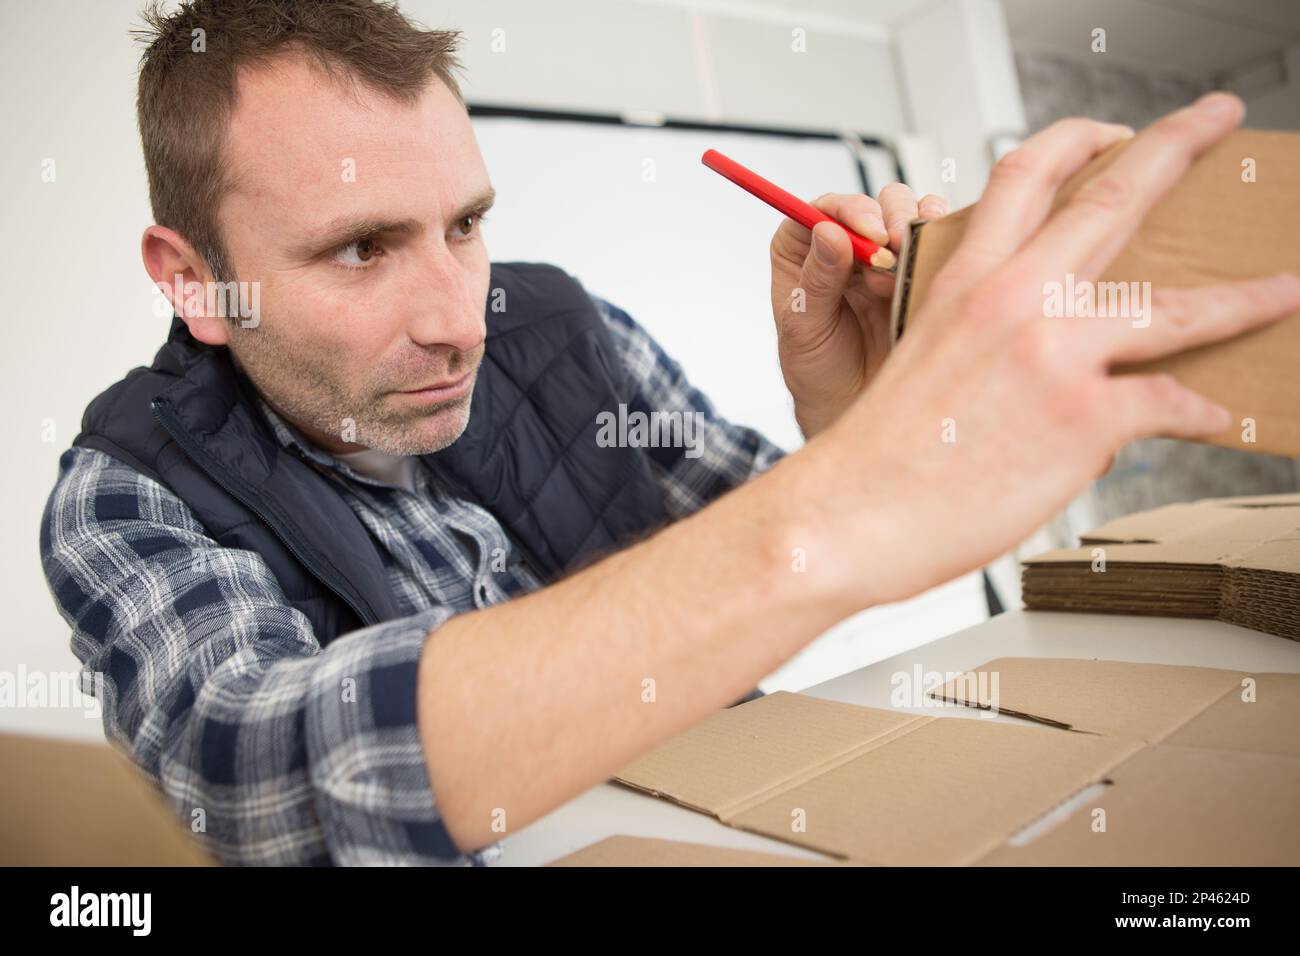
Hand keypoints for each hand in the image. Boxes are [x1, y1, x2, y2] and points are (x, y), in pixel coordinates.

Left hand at [770, 184, 949, 438]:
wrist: (853, 406)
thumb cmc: (819, 371)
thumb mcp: (804, 330)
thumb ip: (816, 281)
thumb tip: (828, 233)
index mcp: (804, 249)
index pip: (822, 208)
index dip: (848, 209)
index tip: (867, 231)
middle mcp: (847, 244)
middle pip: (873, 204)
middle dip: (888, 219)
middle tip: (894, 249)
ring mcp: (888, 254)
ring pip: (910, 214)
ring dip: (914, 231)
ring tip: (903, 271)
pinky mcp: (923, 268)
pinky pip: (939, 239)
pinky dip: (943, 243)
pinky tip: (936, 268)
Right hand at [789, 93, 1299, 610]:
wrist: (848, 515)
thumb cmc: (877, 453)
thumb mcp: (919, 359)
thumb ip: (983, 335)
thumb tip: (1048, 355)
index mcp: (966, 282)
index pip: (1025, 177)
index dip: (1076, 139)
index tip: (1110, 131)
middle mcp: (1014, 302)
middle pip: (1115, 199)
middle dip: (1178, 145)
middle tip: (1215, 119)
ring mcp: (1054, 356)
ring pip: (1178, 306)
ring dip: (1247, 296)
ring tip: (1285, 288)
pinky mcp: (1085, 418)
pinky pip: (1173, 402)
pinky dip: (1203, 413)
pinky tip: (1215, 416)